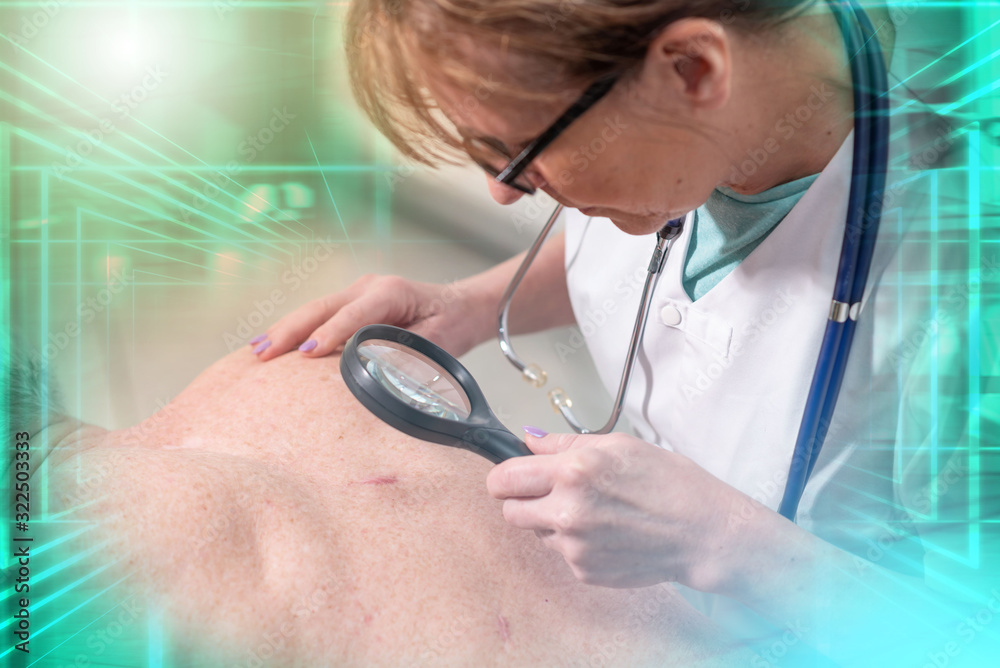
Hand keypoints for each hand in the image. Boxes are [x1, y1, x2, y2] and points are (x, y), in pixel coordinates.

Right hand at [252, 274, 490, 360]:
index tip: (309, 354)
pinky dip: (296, 330)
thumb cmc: (452, 323)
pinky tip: (272, 344)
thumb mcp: (439, 342)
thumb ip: (410, 354)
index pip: (354, 314)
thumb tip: (380, 372)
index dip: (331, 333)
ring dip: (285, 330)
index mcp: (391, 292)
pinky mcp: (352, 303)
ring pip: (314, 309)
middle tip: (264, 354)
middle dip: (291, 331)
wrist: (462, 306)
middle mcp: (370, 287)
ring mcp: (358, 292)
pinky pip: (319, 315)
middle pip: (322, 307)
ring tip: (256, 350)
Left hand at [486, 430, 756, 590]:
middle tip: (550, 492)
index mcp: (572, 472)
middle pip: (508, 511)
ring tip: (593, 510)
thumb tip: (529, 440)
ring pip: (537, 532)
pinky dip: (576, 542)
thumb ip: (564, 443)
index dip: (505, 476)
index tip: (513, 475)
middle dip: (523, 500)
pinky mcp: (584, 571)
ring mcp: (574, 547)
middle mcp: (567, 512)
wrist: (702, 532)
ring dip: (551, 521)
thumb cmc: (669, 482)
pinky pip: (562, 553)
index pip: (503, 479)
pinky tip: (607, 531)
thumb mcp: (618, 445)